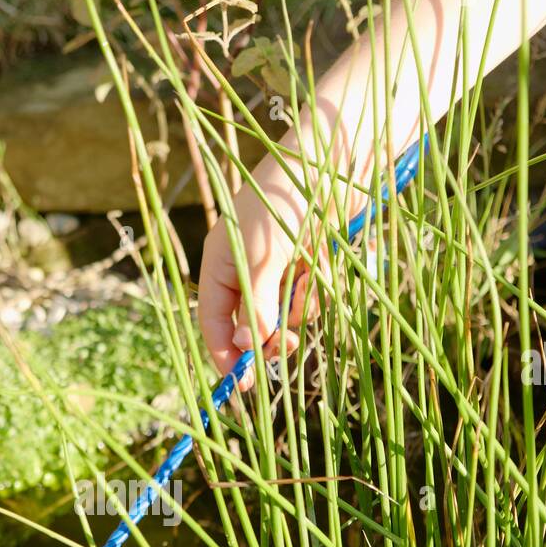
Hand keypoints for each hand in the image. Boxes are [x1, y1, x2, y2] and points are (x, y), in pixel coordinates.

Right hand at [197, 151, 324, 382]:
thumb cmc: (286, 200)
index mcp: (220, 263)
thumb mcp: (266, 255)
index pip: (213, 321)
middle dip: (270, 336)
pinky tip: (321, 265)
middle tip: (290, 345)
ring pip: (284, 316)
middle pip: (250, 326)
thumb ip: (256, 303)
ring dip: (299, 306)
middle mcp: (245, 270)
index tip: (243, 383)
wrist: (332, 164)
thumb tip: (243, 346)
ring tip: (309, 274)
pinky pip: (308, 299)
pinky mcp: (305, 267)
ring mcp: (277, 270)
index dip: (224, 353)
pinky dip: (317, 291)